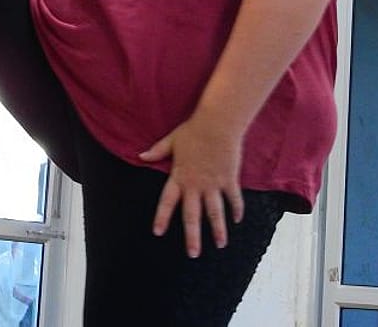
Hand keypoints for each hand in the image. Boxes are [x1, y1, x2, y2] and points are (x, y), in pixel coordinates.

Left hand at [139, 113, 244, 257]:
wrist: (217, 124)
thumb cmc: (192, 131)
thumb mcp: (171, 141)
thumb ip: (157, 151)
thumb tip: (140, 156)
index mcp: (179, 176)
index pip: (168, 201)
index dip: (162, 217)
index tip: (158, 232)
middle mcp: (196, 184)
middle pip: (192, 215)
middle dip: (192, 236)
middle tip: (192, 254)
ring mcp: (214, 184)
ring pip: (215, 212)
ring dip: (218, 229)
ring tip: (220, 245)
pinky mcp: (229, 179)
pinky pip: (233, 198)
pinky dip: (237, 210)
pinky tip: (237, 221)